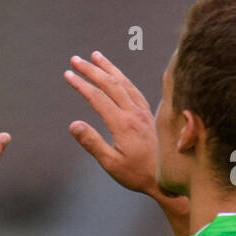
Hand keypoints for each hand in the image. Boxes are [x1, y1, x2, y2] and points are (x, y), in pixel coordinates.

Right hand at [64, 51, 175, 199]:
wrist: (166, 178)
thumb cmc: (137, 174)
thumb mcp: (110, 163)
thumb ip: (92, 143)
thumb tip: (74, 125)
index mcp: (123, 123)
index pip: (98, 97)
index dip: (81, 84)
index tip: (68, 75)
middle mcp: (134, 112)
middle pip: (110, 84)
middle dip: (92, 70)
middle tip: (76, 60)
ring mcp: (144, 112)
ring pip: (124, 83)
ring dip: (109, 68)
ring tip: (96, 56)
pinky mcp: (149, 114)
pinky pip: (135, 89)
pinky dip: (124, 78)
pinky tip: (120, 75)